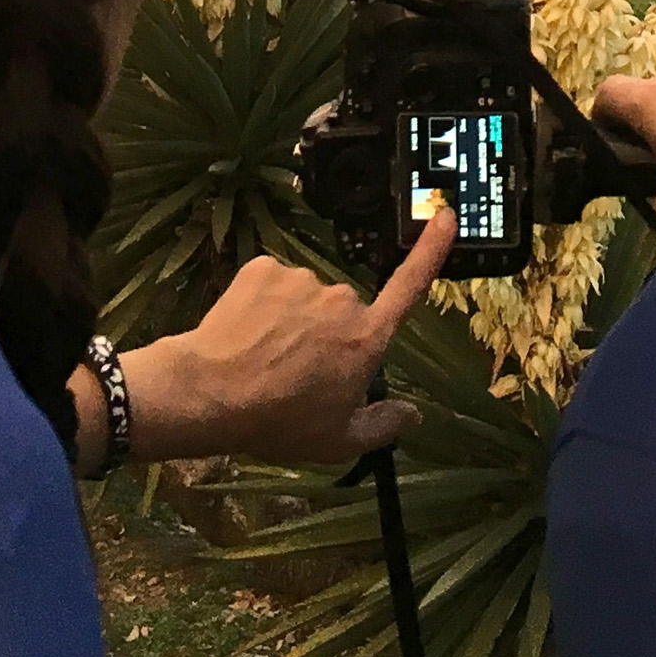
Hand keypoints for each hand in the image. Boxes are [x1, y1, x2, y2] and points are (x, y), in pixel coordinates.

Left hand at [85, 204, 459, 471]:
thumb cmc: (279, 423)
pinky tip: (245, 333)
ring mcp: (301, 278)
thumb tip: (413, 413)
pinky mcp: (262, 267)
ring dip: (292, 319)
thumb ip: (382, 425)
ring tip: (264, 357)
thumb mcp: (337, 442)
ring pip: (305, 297)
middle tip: (296, 372)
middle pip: (343, 311)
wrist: (209, 393)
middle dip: (327, 333)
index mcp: (366, 339)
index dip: (431, 251)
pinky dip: (262, 304)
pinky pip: (271, 283)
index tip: (446, 214)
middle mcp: (342, 299)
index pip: (409, 288)